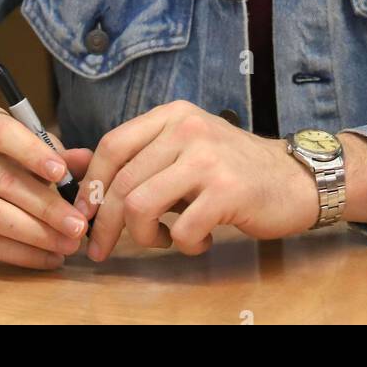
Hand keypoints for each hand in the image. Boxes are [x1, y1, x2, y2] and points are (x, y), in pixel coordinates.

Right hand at [0, 104, 92, 269]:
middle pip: (5, 182)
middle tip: (79, 225)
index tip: (60, 172)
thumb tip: (88, 160)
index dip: (32, 152)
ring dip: (38, 236)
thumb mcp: (17, 143)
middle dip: (47, 208)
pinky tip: (48, 257)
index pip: (3, 133)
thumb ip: (53, 151)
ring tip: (68, 245)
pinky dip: (23, 254)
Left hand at [74, 100, 319, 259]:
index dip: (90, 185)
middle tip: (101, 250)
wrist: (295, 179)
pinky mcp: (227, 191)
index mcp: (172, 115)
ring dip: (144, 236)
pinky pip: (181, 230)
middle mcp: (187, 129)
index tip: (83, 217)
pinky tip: (201, 239)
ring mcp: (207, 158)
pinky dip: (185, 245)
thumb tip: (71, 164)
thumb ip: (135, 156)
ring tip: (165, 239)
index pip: (112, 145)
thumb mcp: (182, 150)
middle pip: (122, 181)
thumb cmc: (233, 169)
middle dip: (105, 224)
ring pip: (140, 205)